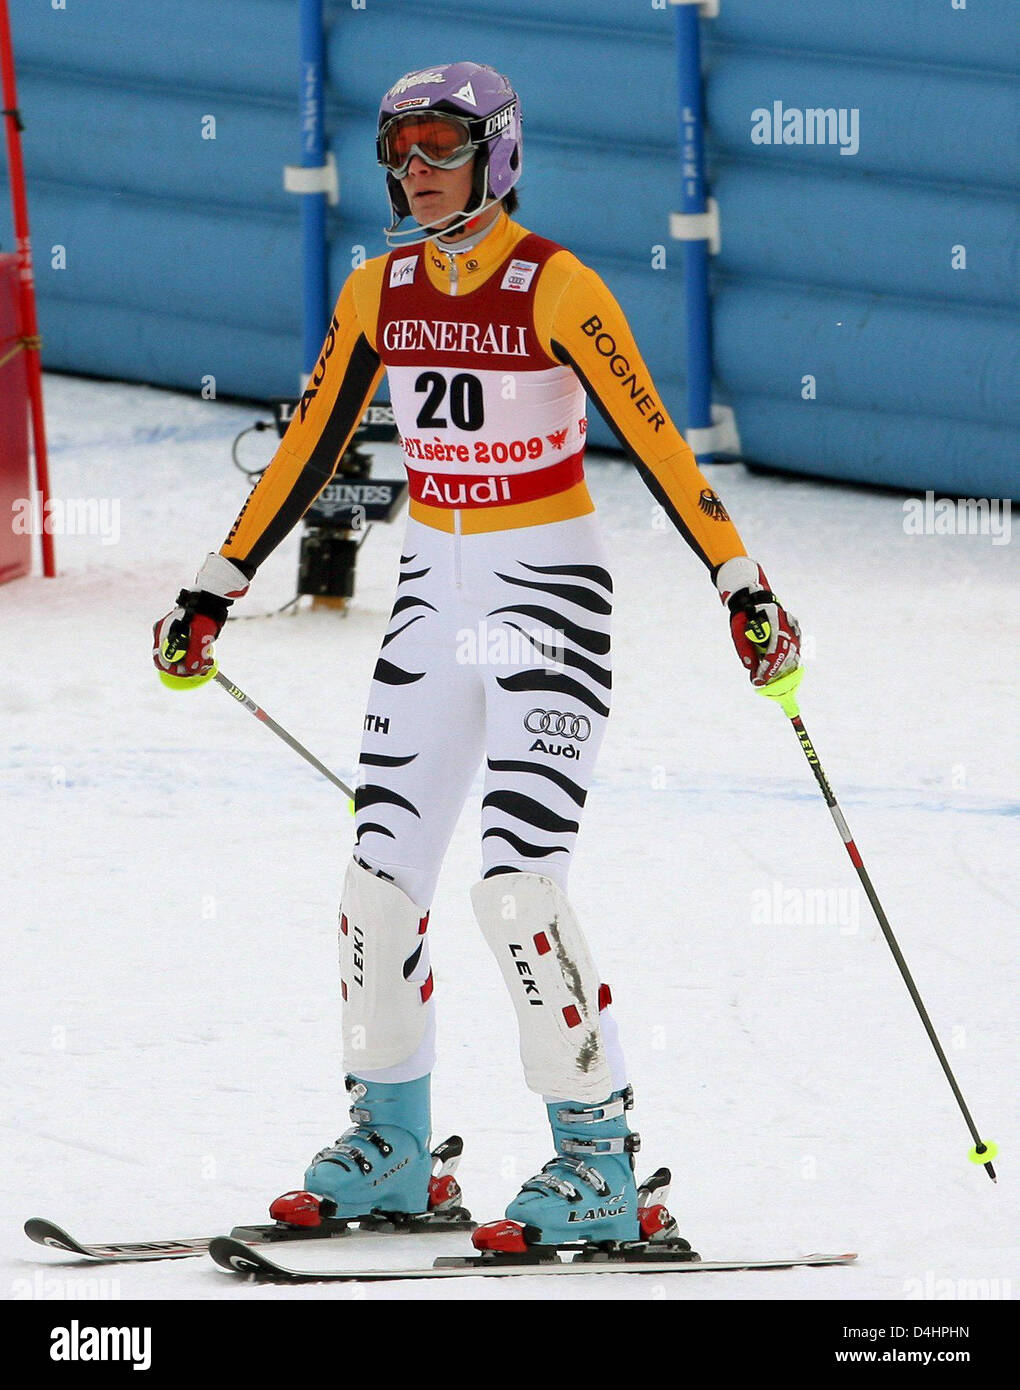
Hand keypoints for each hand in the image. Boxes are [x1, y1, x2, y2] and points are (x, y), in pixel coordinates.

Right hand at [153, 553, 249, 684]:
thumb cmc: (203, 616)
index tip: (189, 674)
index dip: (174, 670)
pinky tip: (207, 656)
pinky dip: (195, 656)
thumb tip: (191, 670)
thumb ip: (194, 654)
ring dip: (194, 663)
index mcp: (163, 633)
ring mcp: (173, 635)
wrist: (210, 601)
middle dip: (187, 667)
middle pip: (171, 660)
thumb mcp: (199, 636)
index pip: (162, 660)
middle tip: (202, 669)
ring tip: (208, 662)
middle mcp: (165, 635)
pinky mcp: (183, 636)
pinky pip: (186, 651)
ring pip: (180, 657)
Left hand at [715, 556, 800, 687]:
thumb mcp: (738, 631)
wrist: (751, 598)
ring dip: (783, 668)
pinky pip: (795, 648)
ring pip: (794, 653)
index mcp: (774, 623)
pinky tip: (779, 668)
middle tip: (763, 681)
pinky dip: (788, 660)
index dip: (768, 668)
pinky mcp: (793, 630)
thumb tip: (751, 667)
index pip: (775, 651)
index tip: (759, 679)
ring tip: (770, 677)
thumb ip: (744, 648)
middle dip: (775, 671)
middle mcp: (787, 625)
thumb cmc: (744, 614)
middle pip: (787, 654)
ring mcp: (792, 627)